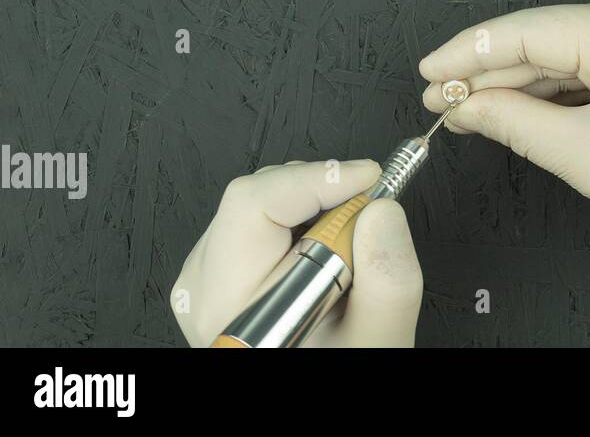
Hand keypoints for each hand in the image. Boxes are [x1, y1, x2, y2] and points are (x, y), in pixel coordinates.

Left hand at [172, 160, 421, 346]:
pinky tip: (322, 254)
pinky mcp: (215, 272)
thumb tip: (381, 209)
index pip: (254, 204)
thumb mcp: (378, 339)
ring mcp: (202, 280)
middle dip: (321, 195)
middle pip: (255, 196)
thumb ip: (387, 276)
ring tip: (344, 252)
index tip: (370, 178)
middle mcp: (203, 291)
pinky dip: (299, 221)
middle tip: (366, 222)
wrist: (310, 410)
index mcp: (230, 308)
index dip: (317, 178)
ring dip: (312, 209)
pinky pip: (254, 219)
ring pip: (257, 202)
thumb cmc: (337, 368)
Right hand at [419, 0, 589, 274]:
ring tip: (470, 105)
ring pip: (570, 46)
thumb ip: (516, 124)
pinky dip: (558, 83)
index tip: (431, 70)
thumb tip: (466, 105)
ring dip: (523, 78)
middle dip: (494, 69)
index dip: (473, 51)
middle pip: (550, 35)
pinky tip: (519, 102)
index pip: (534, 29)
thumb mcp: (589, 158)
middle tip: (441, 96)